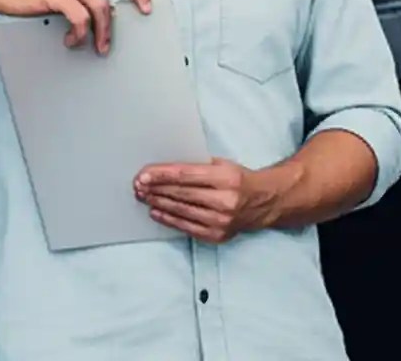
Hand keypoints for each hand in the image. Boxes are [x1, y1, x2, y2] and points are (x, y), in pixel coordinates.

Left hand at [133, 158, 282, 243]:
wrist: (263, 202)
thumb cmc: (238, 180)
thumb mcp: (222, 165)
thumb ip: (197, 167)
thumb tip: (163, 171)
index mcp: (226, 178)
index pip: (186, 175)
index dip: (162, 175)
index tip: (143, 175)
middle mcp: (225, 201)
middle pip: (181, 194)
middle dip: (156, 190)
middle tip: (138, 186)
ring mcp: (221, 221)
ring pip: (181, 211)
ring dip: (158, 204)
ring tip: (143, 197)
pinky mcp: (217, 235)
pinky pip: (186, 227)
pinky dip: (168, 219)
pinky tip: (156, 212)